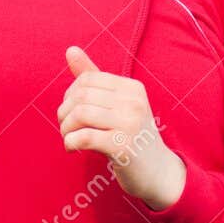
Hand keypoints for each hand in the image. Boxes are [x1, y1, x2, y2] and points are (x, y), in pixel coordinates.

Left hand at [57, 45, 185, 209]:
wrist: (158, 173)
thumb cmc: (131, 136)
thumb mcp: (116, 104)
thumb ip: (93, 77)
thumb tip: (70, 49)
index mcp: (132, 88)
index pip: (86, 80)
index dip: (69, 96)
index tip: (71, 113)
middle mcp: (134, 102)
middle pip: (80, 96)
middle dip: (65, 113)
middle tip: (67, 129)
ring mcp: (130, 124)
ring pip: (80, 114)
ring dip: (66, 129)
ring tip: (69, 138)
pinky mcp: (122, 147)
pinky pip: (83, 137)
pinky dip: (71, 143)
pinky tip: (73, 149)